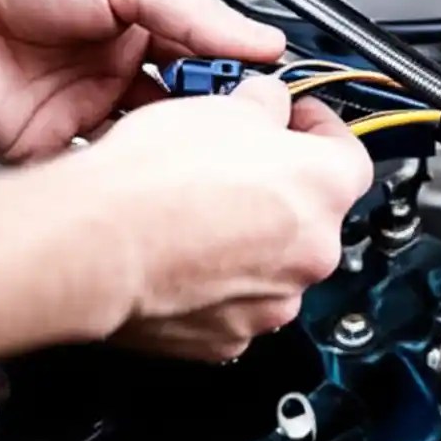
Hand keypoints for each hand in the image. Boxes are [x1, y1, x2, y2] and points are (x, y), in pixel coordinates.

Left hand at [0, 0, 284, 161]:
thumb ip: (196, 13)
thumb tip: (263, 40)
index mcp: (140, 23)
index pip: (207, 58)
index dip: (239, 80)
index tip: (273, 97)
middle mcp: (115, 69)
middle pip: (184, 109)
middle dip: (214, 123)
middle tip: (243, 132)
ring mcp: (83, 110)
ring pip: (147, 146)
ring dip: (174, 154)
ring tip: (206, 159)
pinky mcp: (48, 148)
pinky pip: (97, 172)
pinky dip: (123, 180)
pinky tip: (150, 176)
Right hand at [71, 77, 372, 361]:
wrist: (91, 244)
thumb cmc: (153, 178)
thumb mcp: (222, 106)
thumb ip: (265, 105)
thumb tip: (269, 103)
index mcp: (326, 186)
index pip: (350, 150)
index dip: (320, 128)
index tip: (298, 119)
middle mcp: (314, 251)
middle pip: (312, 211)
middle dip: (279, 185)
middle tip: (234, 163)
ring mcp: (274, 301)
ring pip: (273, 260)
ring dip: (248, 236)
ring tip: (196, 208)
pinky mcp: (230, 337)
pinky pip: (235, 301)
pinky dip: (216, 280)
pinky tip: (181, 252)